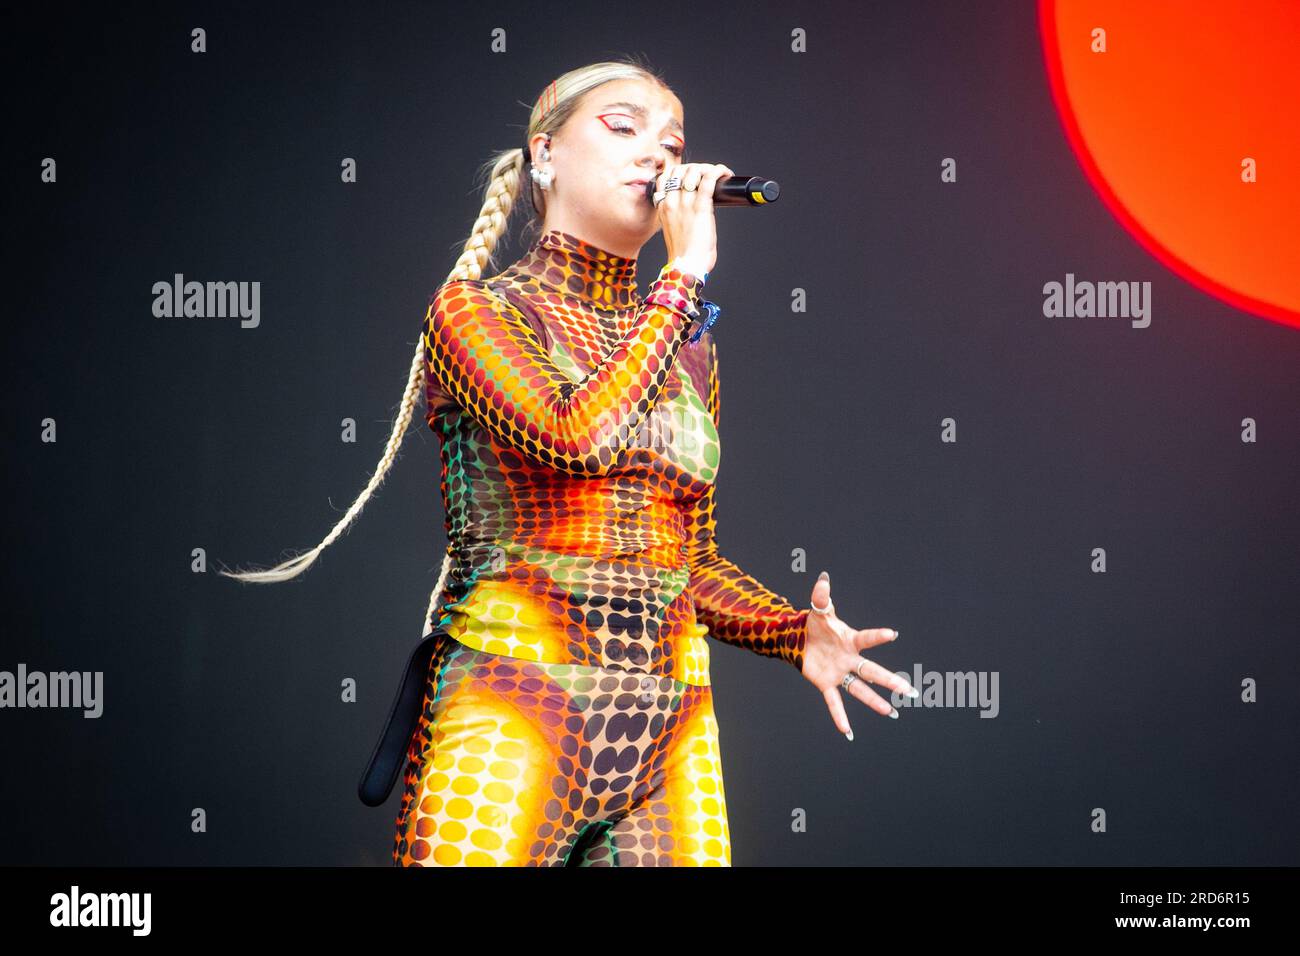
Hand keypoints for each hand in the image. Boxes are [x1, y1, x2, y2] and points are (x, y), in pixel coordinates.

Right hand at [655, 162, 734, 275]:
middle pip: (680, 170)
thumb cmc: (684, 254)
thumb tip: (695, 209)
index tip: (691, 175)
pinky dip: (717, 172)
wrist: (686, 267)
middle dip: (695, 167)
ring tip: (718, 175)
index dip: (679, 171)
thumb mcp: (674, 230)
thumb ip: (680, 217)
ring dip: (707, 168)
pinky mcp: (700, 209)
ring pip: (694, 171)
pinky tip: (724, 173)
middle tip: (707, 174)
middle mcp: (672, 203)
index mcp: (663, 208)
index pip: (665, 177)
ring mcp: (685, 205)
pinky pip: (708, 181)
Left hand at [800, 571, 916, 738]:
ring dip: (875, 701)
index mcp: (850, 640)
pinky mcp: (826, 684)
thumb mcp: (818, 611)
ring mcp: (840, 673)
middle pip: (872, 671)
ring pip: (860, 690)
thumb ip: (822, 596)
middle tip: (911, 691)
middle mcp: (850, 659)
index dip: (878, 635)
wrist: (799, 640)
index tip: (893, 633)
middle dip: (890, 681)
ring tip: (892, 713)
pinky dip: (839, 717)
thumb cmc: (815, 625)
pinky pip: (834, 702)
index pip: (867, 638)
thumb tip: (824, 577)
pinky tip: (846, 732)